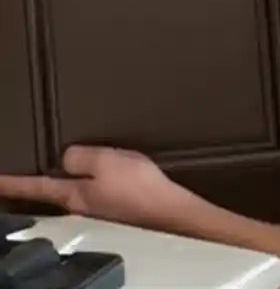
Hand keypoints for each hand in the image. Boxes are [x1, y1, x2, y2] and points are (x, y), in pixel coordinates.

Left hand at [0, 147, 195, 230]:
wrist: (170, 214)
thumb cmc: (140, 189)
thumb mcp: (107, 161)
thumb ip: (81, 157)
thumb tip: (66, 158)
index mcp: (73, 194)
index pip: (34, 186)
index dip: (10, 182)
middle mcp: (81, 207)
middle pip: (53, 193)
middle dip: (38, 184)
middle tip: (22, 177)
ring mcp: (99, 212)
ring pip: (76, 194)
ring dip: (68, 184)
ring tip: (64, 172)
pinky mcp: (118, 212)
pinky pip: (98, 195)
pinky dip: (93, 186)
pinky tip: (104, 181)